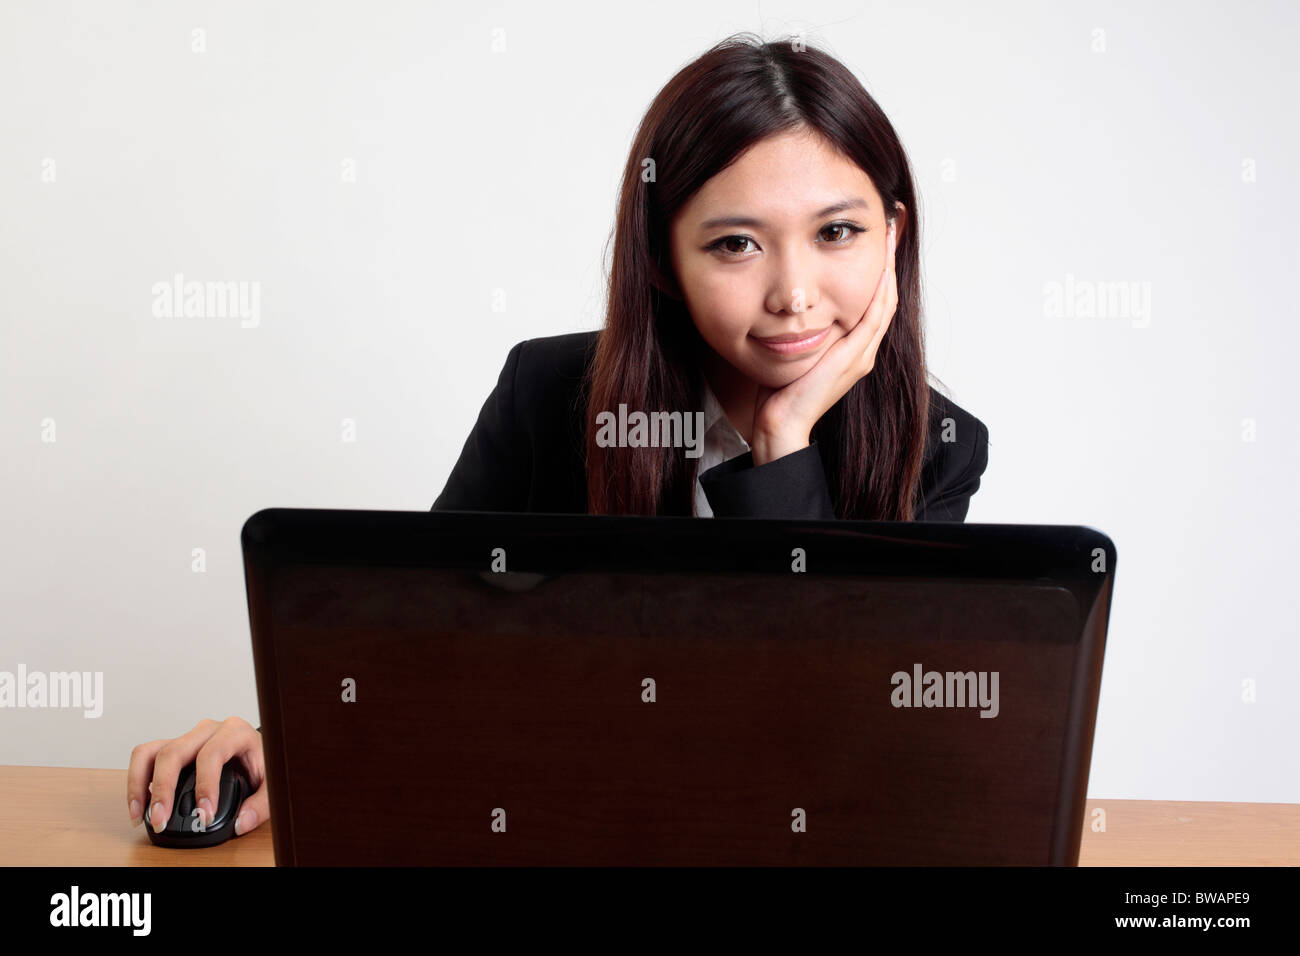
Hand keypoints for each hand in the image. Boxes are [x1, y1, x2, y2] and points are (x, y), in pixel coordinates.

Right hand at [127, 716, 268, 836]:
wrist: (259, 751)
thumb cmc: (263, 763)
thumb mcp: (272, 783)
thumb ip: (262, 804)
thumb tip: (242, 822)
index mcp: (235, 732)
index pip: (212, 754)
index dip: (205, 785)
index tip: (204, 815)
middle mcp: (208, 730)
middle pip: (174, 752)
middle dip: (164, 789)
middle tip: (162, 820)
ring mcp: (188, 737)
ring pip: (152, 752)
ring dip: (141, 785)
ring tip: (142, 816)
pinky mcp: (173, 747)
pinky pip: (146, 757)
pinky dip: (137, 781)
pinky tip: (139, 805)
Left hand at [749, 216, 898, 464]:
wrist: (780, 423)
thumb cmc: (780, 390)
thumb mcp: (794, 347)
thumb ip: (802, 326)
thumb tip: (792, 301)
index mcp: (853, 347)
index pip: (874, 298)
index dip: (879, 265)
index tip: (875, 234)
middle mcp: (863, 349)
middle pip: (886, 294)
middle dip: (888, 256)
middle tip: (890, 221)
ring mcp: (862, 354)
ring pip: (885, 300)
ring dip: (889, 265)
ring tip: (889, 231)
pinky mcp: (855, 358)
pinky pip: (874, 316)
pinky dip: (880, 289)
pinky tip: (881, 265)